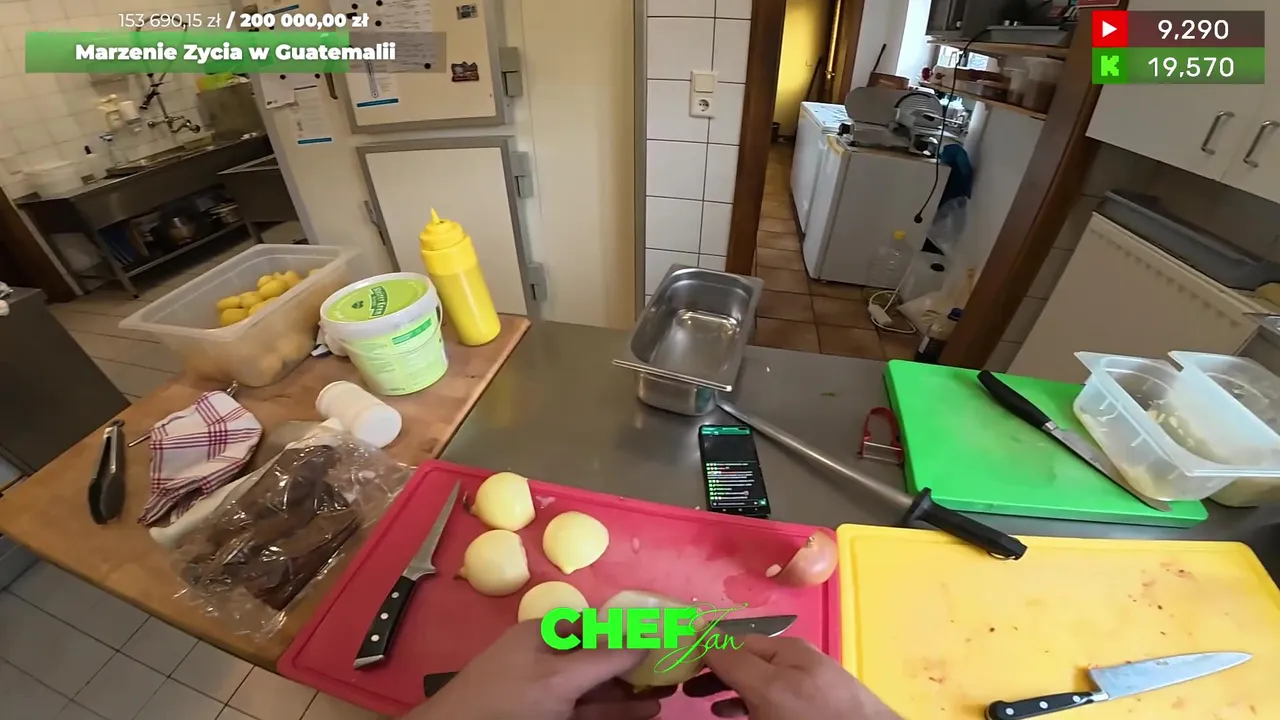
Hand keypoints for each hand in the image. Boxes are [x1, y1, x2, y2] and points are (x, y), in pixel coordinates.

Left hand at [406, 620, 672, 719]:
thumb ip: (604, 659)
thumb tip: (645, 638)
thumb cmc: (508, 698)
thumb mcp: (559, 676)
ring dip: (631, 692)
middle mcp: (547, 660)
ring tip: (669, 694)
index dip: (626, 629)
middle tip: (672, 669)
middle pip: (598, 657)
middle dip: (635, 665)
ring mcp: (549, 694)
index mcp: (542, 635)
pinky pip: (590, 712)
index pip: (592, 624)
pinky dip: (616, 711)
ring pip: (597, 689)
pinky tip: (644, 713)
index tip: (660, 635)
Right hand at [682, 635, 901, 718]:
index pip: (734, 640)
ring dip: (723, 690)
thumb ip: (734, 659)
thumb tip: (699, 624)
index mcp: (786, 650)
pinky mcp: (810, 710)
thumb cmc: (814, 715)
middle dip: (711, 671)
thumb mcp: (769, 687)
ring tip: (697, 700)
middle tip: (680, 685)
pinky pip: (769, 702)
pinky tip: (728, 714)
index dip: (703, 649)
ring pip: (754, 684)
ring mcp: (803, 688)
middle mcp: (794, 663)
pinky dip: (744, 706)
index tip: (674, 661)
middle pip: (743, 661)